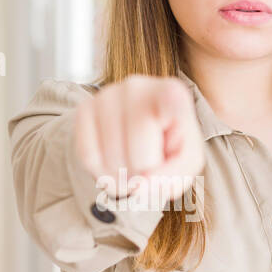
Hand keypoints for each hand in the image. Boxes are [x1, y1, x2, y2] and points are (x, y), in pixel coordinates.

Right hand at [72, 74, 204, 200]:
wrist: (139, 135)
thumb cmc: (168, 144)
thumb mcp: (187, 160)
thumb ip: (174, 174)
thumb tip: (141, 184)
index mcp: (171, 91)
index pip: (170, 113)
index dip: (164, 152)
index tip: (165, 157)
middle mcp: (137, 87)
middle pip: (140, 155)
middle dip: (143, 174)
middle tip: (147, 170)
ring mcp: (107, 96)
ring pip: (112, 158)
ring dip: (121, 178)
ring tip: (130, 169)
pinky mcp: (85, 109)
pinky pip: (88, 156)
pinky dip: (100, 173)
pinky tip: (111, 167)